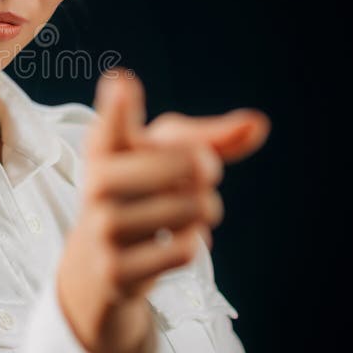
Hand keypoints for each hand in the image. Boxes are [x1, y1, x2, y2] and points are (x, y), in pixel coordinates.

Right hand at [56, 68, 269, 352]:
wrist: (94, 266)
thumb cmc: (138, 194)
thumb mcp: (162, 158)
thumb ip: (207, 138)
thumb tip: (258, 124)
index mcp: (104, 146)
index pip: (111, 123)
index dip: (118, 104)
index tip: (121, 84)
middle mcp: (96, 182)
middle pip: (186, 163)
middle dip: (206, 170)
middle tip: (196, 178)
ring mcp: (104, 227)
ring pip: (191, 207)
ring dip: (204, 210)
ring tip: (183, 213)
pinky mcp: (116, 268)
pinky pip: (185, 248)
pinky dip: (194, 243)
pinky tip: (175, 241)